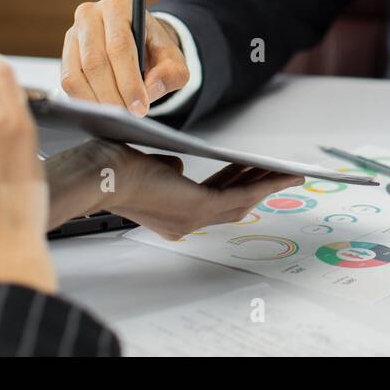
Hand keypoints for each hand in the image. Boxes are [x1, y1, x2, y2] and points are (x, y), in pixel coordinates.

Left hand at [42, 139, 301, 240]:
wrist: (102, 175)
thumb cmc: (112, 168)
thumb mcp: (149, 167)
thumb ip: (168, 169)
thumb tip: (178, 166)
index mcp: (169, 214)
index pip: (211, 202)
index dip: (236, 188)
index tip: (253, 175)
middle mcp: (183, 223)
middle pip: (231, 207)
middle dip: (258, 188)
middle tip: (279, 175)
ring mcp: (193, 218)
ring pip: (240, 203)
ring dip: (267, 187)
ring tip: (287, 173)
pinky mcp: (200, 206)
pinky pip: (241, 195)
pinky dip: (264, 185)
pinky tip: (278, 174)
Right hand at [61, 0, 188, 115]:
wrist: (138, 42)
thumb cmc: (155, 49)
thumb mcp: (174, 59)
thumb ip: (172, 73)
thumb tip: (151, 88)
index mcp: (118, 4)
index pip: (120, 46)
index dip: (129, 81)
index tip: (140, 106)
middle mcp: (90, 13)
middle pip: (96, 61)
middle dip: (113, 95)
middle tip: (128, 116)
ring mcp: (73, 33)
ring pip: (77, 75)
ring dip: (97, 101)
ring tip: (117, 116)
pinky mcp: (65, 54)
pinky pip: (68, 82)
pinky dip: (85, 101)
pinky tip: (102, 110)